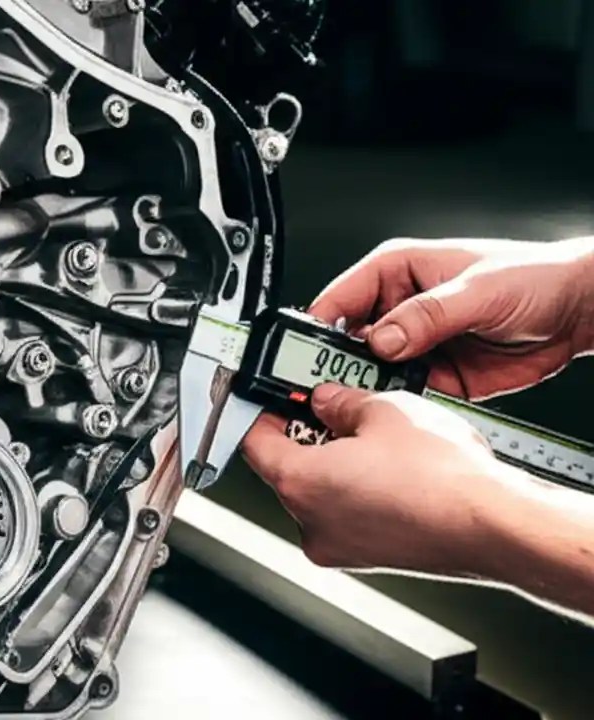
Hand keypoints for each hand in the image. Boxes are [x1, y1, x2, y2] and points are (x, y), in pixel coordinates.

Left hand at [241, 384, 522, 574]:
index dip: (260, 412)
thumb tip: (327, 400)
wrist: (495, 525)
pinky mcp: (368, 558)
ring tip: (375, 437)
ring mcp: (339, 546)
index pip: (253, 442)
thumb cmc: (443, 477)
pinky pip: (348, 514)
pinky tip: (393, 469)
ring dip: (336, 463)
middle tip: (330, 408)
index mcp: (299, 484)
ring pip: (320, 493)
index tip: (270, 397)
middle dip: (306, 435)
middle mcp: (310, 523)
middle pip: (287, 468)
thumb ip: (342, 402)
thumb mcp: (384, 409)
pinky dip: (359, 490)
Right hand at [309, 237, 593, 398]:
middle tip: (325, 387)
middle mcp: (398, 308)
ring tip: (357, 401)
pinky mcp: (434, 374)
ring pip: (369, 370)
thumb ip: (427, 315)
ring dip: (363, 387)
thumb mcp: (476, 291)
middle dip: (334, 364)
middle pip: (346, 340)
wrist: (581, 311)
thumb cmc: (535, 277)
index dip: (316, 326)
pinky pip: (400, 391)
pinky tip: (391, 409)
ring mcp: (415, 343)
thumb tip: (382, 339)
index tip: (305, 355)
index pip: (339, 299)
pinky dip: (392, 404)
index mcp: (396, 272)